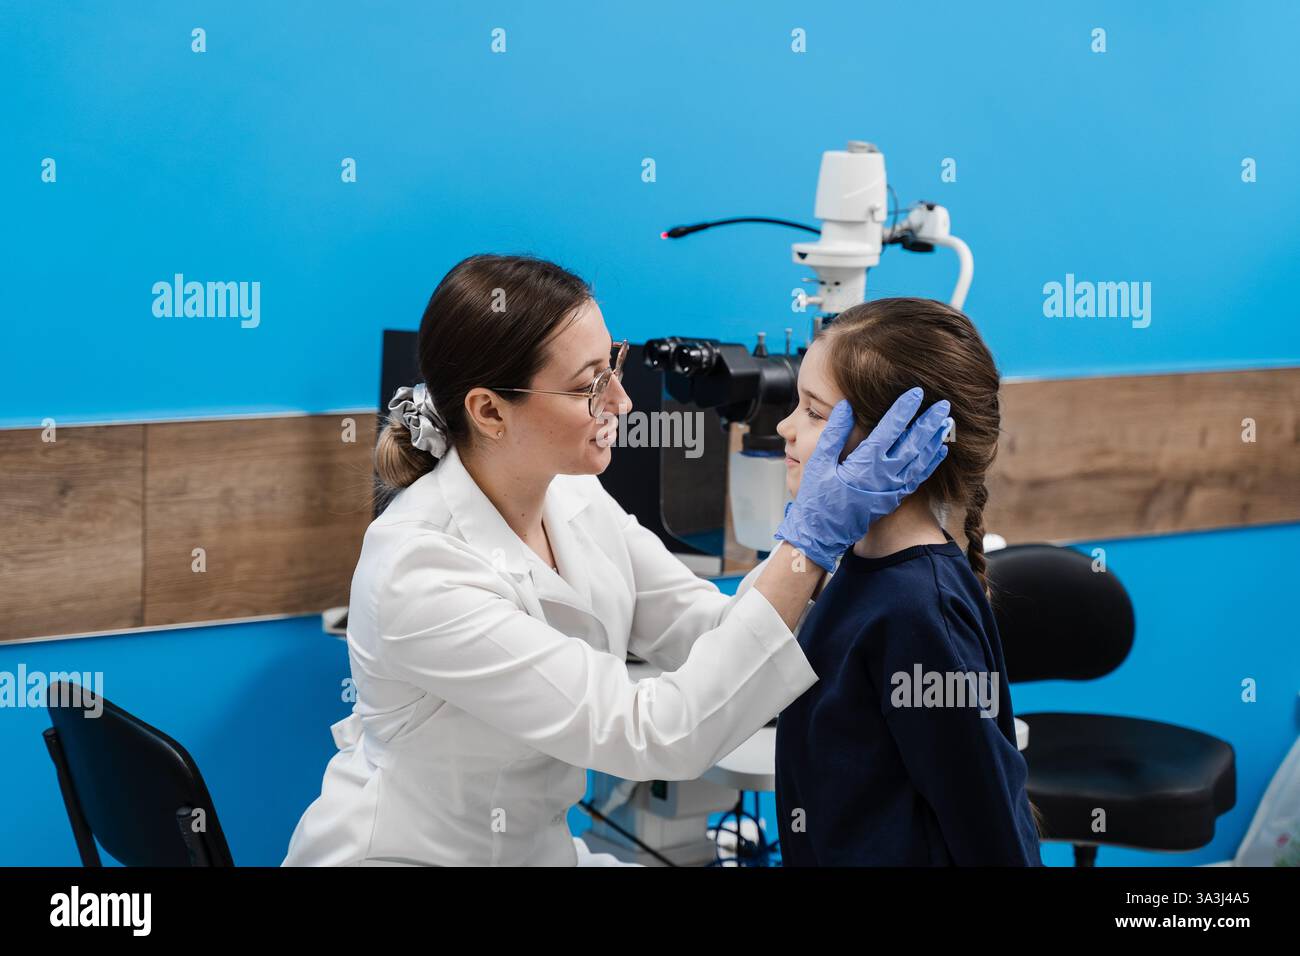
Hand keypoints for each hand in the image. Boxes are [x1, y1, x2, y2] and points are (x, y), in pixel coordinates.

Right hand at [773, 387, 951, 570]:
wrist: (821, 535)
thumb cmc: (816, 499)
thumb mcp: (818, 463)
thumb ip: (834, 433)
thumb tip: (846, 406)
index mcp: (865, 464)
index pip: (890, 430)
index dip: (904, 409)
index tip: (916, 392)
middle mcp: (884, 477)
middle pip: (914, 444)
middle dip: (929, 422)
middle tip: (944, 404)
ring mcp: (892, 490)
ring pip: (920, 461)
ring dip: (935, 440)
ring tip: (947, 423)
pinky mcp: (893, 499)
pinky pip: (918, 478)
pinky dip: (931, 463)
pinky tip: (940, 451)